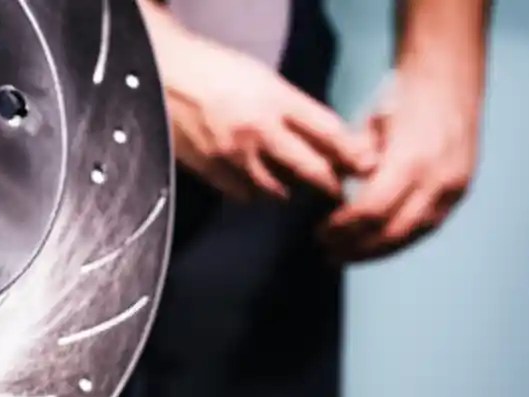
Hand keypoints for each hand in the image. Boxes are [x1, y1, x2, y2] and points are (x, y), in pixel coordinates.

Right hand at [164, 41, 374, 201]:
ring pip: (278, 190)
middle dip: (329, 184)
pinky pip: (244, 195)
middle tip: (336, 191)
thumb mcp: (262, 78)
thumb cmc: (214, 69)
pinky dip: (253, 192)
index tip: (363, 167)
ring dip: (288, 190)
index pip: (328, 132)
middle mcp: (260, 128)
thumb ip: (292, 107)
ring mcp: (234, 153)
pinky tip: (252, 182)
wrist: (164, 72)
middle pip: (311, 168)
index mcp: (276, 98)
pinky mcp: (211, 169)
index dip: (352, 154)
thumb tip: (323, 137)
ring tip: (290, 186)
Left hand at [322, 70, 481, 262]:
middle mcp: (436, 179)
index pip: (371, 211)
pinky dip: (398, 240)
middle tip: (327, 252)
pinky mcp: (459, 191)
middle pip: (391, 232)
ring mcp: (453, 188)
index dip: (343, 228)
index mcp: (410, 160)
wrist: (448, 77)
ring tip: (346, 256)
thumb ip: (354, 163)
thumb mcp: (369, 126)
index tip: (320, 233)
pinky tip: (375, 245)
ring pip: (410, 236)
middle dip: (356, 248)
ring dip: (376, 251)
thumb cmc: (400, 96)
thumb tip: (335, 195)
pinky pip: (426, 227)